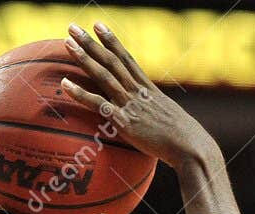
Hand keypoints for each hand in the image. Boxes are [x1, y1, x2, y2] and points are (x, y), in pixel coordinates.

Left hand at [60, 23, 213, 169]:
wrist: (190, 146)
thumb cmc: (183, 140)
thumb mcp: (169, 120)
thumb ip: (155, 114)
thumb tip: (150, 118)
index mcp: (148, 89)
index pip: (127, 58)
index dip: (112, 40)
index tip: (99, 25)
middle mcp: (137, 91)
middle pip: (111, 61)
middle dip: (91, 42)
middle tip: (73, 27)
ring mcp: (130, 104)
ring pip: (103, 75)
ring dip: (84, 58)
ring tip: (67, 43)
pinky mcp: (123, 122)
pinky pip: (98, 105)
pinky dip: (80, 94)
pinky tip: (65, 84)